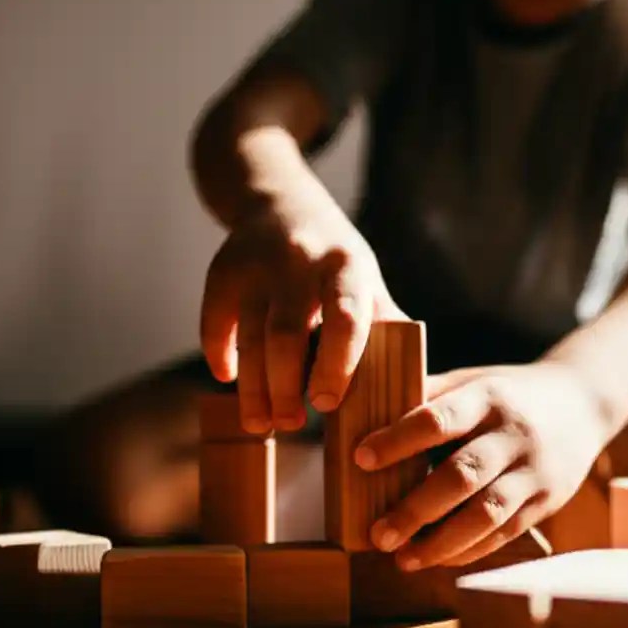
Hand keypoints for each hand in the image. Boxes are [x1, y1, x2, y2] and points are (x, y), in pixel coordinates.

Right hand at [200, 217, 403, 433]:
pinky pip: (215, 323)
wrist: (280, 202)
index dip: (337, 364)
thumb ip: (383, 325)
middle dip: (285, 388)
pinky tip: (230, 381)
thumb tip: (412, 384)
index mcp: (346, 266)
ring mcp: (257, 266)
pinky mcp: (223, 271)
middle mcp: (299, 261)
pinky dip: (220, 356)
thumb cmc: (333, 257)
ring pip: (250, 337)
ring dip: (253, 388)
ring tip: (261, 424)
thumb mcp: (366, 280)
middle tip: (291, 425)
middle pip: (287, 335)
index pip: (345, 319)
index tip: (327, 403)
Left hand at [354, 362, 609, 569]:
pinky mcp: (546, 501)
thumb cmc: (508, 394)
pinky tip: (436, 558)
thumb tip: (364, 411)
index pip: (440, 418)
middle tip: (377, 534)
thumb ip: (428, 397)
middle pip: (462, 475)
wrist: (583, 403)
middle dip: (416, 509)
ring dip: (441, 542)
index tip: (361, 459)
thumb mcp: (473, 381)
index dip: (399, 439)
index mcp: (488, 396)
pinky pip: (505, 533)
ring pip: (487, 513)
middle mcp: (514, 433)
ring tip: (402, 558)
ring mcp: (534, 470)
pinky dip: (468, 550)